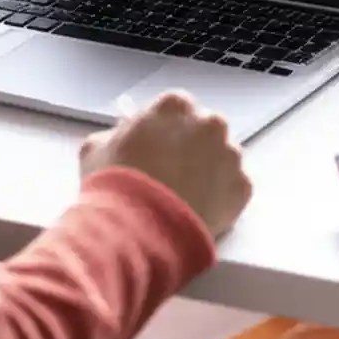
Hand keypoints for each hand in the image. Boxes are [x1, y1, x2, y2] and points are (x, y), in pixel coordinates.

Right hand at [80, 91, 251, 236]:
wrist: (137, 232)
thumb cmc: (114, 186)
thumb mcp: (95, 149)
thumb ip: (114, 136)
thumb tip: (119, 138)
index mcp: (175, 106)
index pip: (177, 108)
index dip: (166, 128)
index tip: (158, 145)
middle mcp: (211, 123)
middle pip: (206, 129)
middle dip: (193, 146)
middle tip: (172, 171)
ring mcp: (230, 155)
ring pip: (224, 157)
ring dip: (209, 170)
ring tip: (184, 195)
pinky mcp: (243, 186)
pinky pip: (233, 188)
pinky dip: (221, 198)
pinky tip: (197, 210)